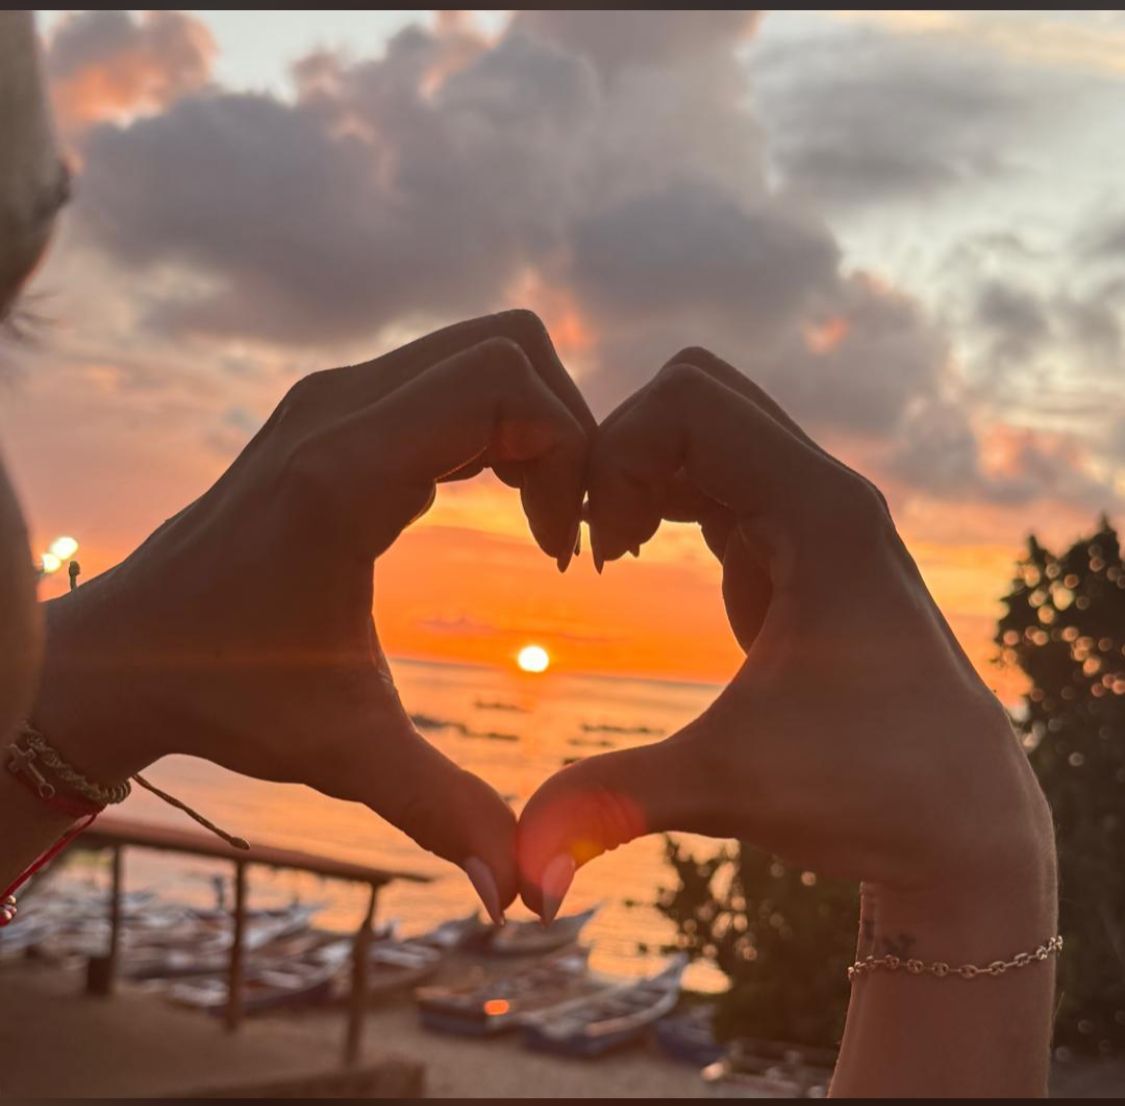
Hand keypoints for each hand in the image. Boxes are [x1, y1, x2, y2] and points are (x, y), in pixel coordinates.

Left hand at [34, 311, 591, 918]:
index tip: (564, 552)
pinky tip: (494, 502)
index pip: (503, 378)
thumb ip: (444, 811)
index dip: (569, 449)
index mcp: (346, 471)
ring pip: (481, 353)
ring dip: (532, 425)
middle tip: (566, 528)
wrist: (126, 654)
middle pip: (508, 344)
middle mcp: (338, 409)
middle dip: (567, 427)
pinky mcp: (332, 413)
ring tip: (540, 521)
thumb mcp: (346, 750)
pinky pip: (447, 380)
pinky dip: (494, 425)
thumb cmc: (225, 692)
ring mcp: (332, 401)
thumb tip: (522, 897)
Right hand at [518, 347, 1053, 927]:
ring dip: (636, 473)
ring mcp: (814, 514)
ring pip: (702, 429)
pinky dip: (657, 495)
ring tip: (604, 555)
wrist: (957, 819)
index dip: (612, 452)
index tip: (594, 554)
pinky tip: (630, 558)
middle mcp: (826, 494)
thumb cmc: (867, 794)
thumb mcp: (728, 787)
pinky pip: (711, 475)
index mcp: (822, 514)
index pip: (690, 400)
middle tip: (590, 543)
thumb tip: (521, 880)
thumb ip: (614, 806)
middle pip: (694, 393)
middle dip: (619, 450)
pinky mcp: (798, 544)